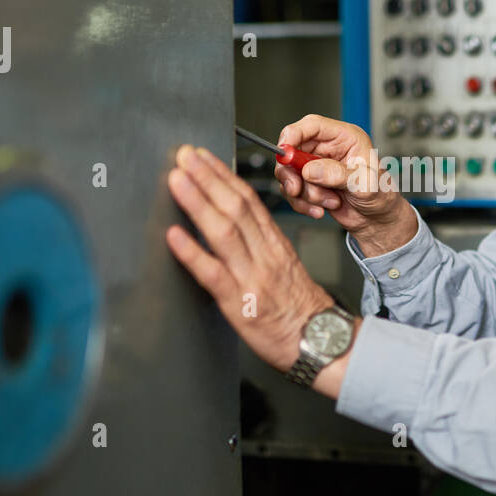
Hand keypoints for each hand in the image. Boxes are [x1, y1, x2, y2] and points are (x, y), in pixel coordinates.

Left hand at [166, 144, 335, 372]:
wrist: (321, 340)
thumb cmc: (301, 308)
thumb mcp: (285, 265)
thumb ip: (262, 243)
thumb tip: (233, 220)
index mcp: (275, 243)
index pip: (248, 200)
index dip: (223, 175)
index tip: (202, 156)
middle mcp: (265, 254)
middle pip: (235, 207)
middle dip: (207, 177)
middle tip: (184, 155)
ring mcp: (253, 277)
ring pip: (224, 232)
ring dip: (198, 202)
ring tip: (176, 180)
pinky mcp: (240, 304)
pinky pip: (214, 274)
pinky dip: (192, 253)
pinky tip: (174, 236)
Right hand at [274, 114, 408, 234]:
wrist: (377, 219)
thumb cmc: (380, 195)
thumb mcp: (365, 184)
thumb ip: (338, 174)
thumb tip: (310, 170)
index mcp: (344, 138)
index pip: (312, 125)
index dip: (294, 135)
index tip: (285, 152)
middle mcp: (327, 149)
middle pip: (292, 150)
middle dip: (291, 173)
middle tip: (297, 188)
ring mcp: (316, 167)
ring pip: (290, 174)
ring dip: (305, 193)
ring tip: (330, 201)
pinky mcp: (310, 185)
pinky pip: (292, 192)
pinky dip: (303, 204)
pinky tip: (321, 209)